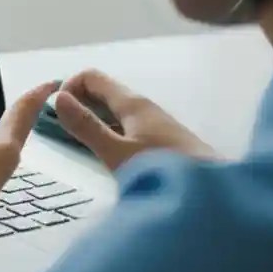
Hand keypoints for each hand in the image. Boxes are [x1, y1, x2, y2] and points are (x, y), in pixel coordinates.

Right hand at [55, 69, 220, 169]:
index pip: (92, 77)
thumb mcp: (118, 153)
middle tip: (61, 133)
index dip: (69, 88)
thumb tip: (59, 97)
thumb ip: (87, 127)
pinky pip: (125, 127)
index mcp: (132, 103)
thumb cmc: (165, 172)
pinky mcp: (161, 141)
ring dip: (93, 121)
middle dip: (78, 105)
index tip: (57, 115)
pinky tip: (107, 157)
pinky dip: (109, 133)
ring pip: (114, 111)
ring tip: (80, 146)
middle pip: (102, 93)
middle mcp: (143, 107)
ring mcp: (154, 124)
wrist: (215, 195)